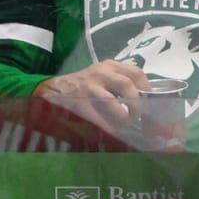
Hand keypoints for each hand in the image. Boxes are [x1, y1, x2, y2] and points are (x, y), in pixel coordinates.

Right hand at [32, 60, 149, 135]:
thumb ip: (118, 83)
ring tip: (122, 124)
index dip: (146, 89)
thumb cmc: (81, 86)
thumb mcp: (100, 77)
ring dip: (122, 117)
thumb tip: (144, 103)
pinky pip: (98, 119)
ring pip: (114, 103)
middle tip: (136, 117)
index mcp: (109, 66)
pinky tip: (110, 132)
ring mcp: (88, 88)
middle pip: (127, 86)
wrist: (50, 90)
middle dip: (136, 105)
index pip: (136, 72)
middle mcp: (100, 73)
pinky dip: (107, 127)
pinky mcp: (78, 103)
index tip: (148, 102)